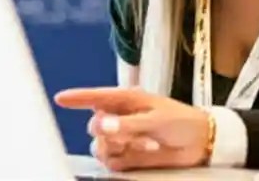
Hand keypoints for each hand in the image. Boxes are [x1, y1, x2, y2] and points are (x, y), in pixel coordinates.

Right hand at [55, 86, 211, 171]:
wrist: (199, 142)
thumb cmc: (181, 121)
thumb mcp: (155, 119)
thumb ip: (127, 124)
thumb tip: (101, 125)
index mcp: (126, 100)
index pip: (95, 97)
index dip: (77, 97)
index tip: (60, 98)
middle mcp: (120, 118)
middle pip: (94, 126)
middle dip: (109, 133)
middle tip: (129, 135)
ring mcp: (122, 138)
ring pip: (100, 146)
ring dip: (119, 146)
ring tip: (144, 144)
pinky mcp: (127, 156)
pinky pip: (110, 161)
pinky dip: (124, 158)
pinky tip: (144, 152)